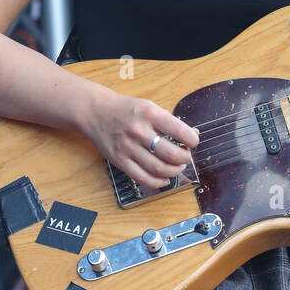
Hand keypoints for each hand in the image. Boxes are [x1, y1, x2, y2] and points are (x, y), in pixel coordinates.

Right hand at [81, 89, 200, 188]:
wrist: (97, 113)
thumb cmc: (126, 110)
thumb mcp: (150, 107)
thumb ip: (170, 122)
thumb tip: (192, 135)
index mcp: (150, 114)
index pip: (180, 131)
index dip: (192, 140)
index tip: (193, 142)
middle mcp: (139, 131)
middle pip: (170, 154)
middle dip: (185, 158)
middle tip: (185, 157)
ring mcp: (128, 147)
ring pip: (158, 169)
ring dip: (174, 172)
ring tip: (177, 167)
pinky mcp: (120, 160)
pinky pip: (142, 178)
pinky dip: (157, 182)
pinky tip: (164, 179)